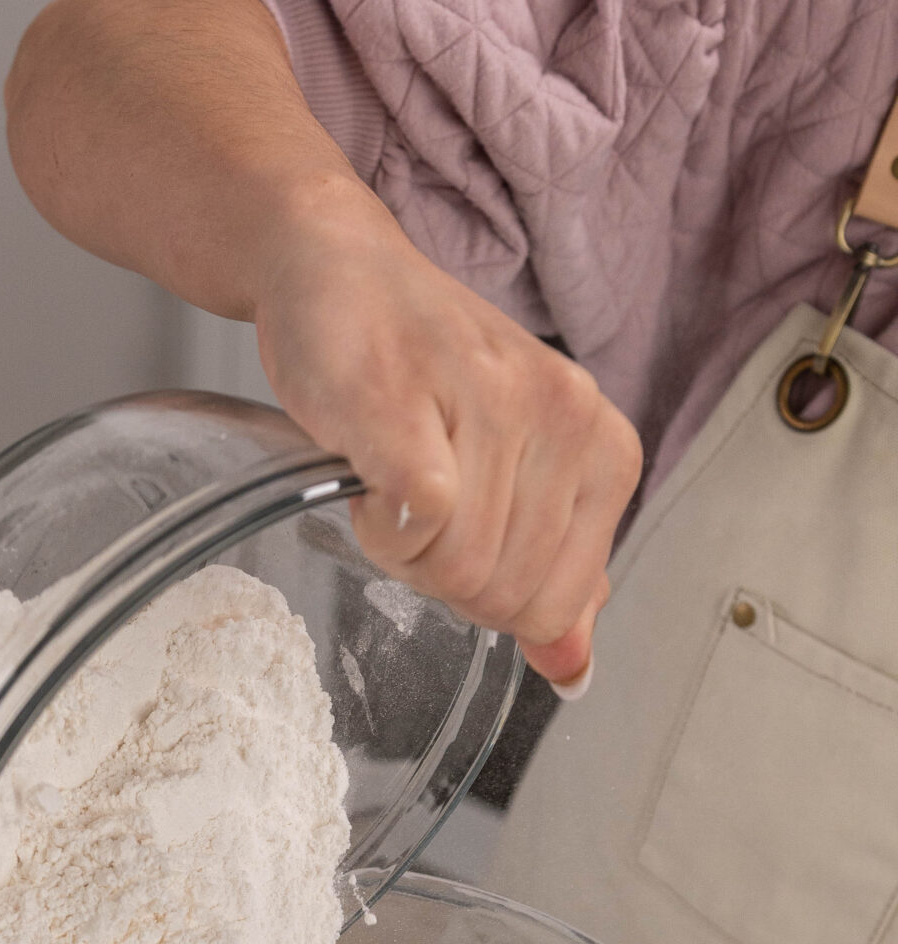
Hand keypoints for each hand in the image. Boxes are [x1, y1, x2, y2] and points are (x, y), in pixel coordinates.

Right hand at [255, 182, 641, 690]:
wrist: (338, 270)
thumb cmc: (422, 375)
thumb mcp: (516, 478)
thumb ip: (552, 577)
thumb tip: (574, 673)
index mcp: (605, 447)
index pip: (555, 605)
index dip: (489, 596)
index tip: (460, 530)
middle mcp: (566, 417)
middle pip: (500, 595)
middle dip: (440, 572)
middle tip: (416, 499)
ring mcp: (492, 403)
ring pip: (452, 568)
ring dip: (400, 545)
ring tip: (391, 474)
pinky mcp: (411, 401)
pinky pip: (417, 521)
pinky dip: (378, 524)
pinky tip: (368, 475)